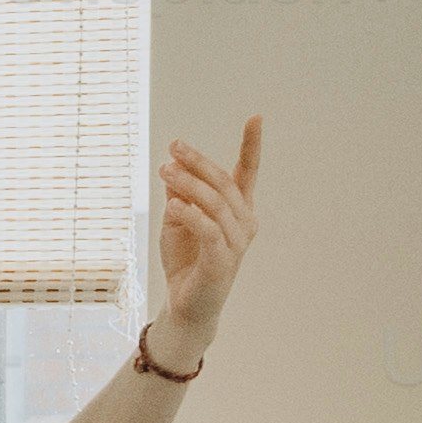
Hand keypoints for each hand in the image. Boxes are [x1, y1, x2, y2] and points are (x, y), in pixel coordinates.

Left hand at [146, 115, 263, 357]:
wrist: (186, 305)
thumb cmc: (185, 260)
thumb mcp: (177, 221)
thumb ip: (179, 195)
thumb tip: (173, 168)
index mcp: (238, 210)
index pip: (247, 173)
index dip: (252, 145)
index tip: (256, 117)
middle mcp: (244, 222)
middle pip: (224, 183)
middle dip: (199, 162)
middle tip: (173, 147)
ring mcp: (237, 242)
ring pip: (215, 203)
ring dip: (188, 184)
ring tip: (164, 170)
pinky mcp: (223, 260)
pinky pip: (208, 230)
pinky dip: (191, 214)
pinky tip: (173, 203)